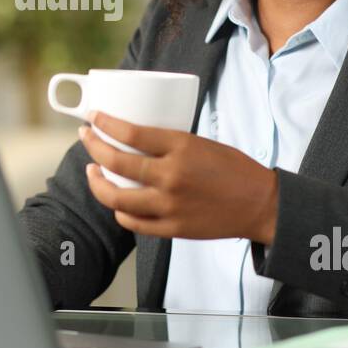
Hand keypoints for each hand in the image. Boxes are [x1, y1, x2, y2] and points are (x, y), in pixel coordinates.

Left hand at [79, 111, 279, 243]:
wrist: (260, 205)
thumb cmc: (234, 169)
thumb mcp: (201, 143)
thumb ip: (168, 144)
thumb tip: (133, 140)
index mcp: (181, 147)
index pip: (130, 133)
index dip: (105, 124)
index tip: (93, 118)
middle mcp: (171, 176)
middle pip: (115, 161)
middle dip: (93, 146)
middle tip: (86, 138)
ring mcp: (169, 205)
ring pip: (116, 197)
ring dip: (97, 183)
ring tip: (93, 172)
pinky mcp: (172, 228)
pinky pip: (132, 222)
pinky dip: (119, 210)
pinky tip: (116, 201)